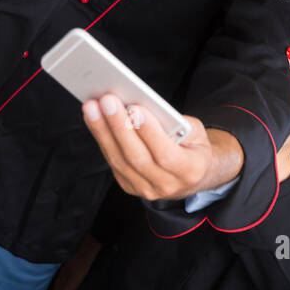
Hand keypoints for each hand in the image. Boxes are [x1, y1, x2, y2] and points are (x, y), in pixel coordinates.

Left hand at [82, 93, 240, 201]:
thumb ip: (177, 123)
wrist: (191, 175)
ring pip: (119, 160)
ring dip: (103, 130)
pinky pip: (112, 161)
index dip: (150, 132)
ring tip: (93, 106)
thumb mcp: (197, 132)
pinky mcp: (128, 185)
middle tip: (107, 100)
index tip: (136, 108)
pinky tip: (93, 118)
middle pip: (137, 157)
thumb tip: (143, 107)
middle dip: (119, 126)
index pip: (166, 155)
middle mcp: (166, 185)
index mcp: (190, 171)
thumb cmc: (192, 146)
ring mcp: (145, 189)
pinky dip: (101, 137)